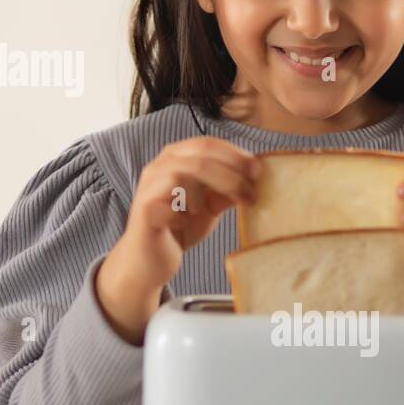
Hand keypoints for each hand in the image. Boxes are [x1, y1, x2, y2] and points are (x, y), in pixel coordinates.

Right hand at [97, 137, 258, 342]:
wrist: (148, 260)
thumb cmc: (178, 228)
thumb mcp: (210, 205)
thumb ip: (226, 189)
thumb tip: (257, 177)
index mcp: (175, 158)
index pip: (208, 144)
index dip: (235, 154)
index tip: (259, 171)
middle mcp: (159, 166)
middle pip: (200, 155)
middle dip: (232, 173)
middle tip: (252, 192)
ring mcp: (149, 187)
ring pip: (184, 173)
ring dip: (210, 190)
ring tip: (220, 208)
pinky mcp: (145, 210)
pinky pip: (171, 204)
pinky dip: (185, 214)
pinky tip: (186, 223)